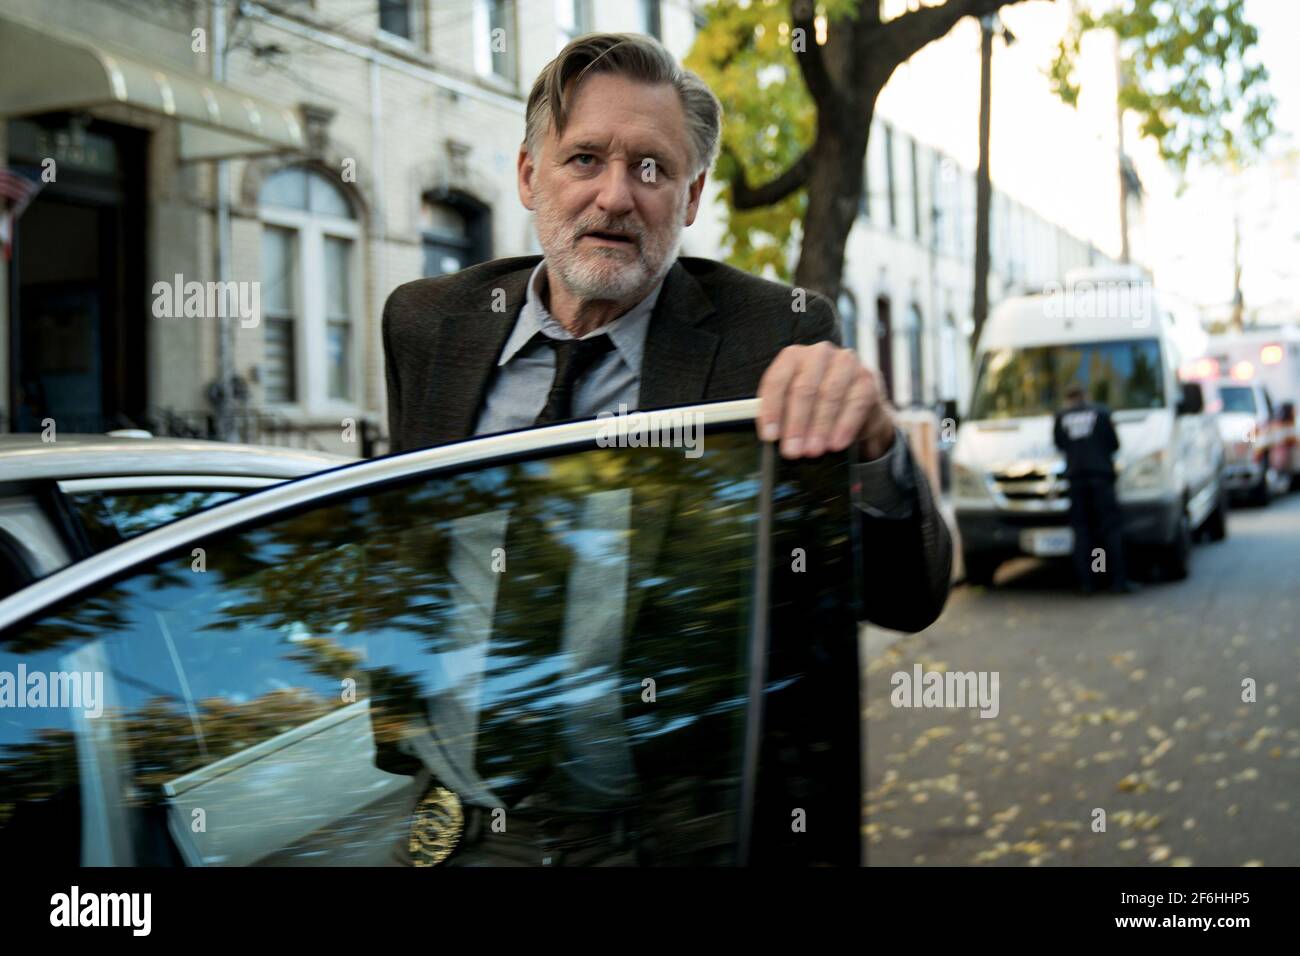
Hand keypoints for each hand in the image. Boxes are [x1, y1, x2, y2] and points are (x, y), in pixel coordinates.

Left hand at [756, 342, 895, 459]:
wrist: (856, 405)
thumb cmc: (815, 404)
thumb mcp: (793, 406)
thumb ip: (781, 415)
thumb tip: (773, 437)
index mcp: (793, 356)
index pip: (777, 380)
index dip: (772, 410)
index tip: (770, 436)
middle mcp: (819, 354)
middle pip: (804, 388)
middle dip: (796, 423)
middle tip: (792, 450)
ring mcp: (846, 363)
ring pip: (829, 395)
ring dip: (819, 427)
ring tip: (812, 451)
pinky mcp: (866, 379)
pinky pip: (855, 403)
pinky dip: (844, 426)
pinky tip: (836, 444)